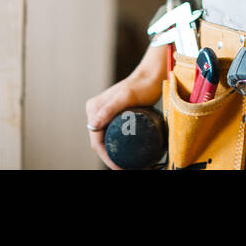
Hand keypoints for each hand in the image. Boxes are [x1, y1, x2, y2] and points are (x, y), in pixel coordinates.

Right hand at [84, 44, 165, 168]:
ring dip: (113, 154)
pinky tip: (127, 155)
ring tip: (128, 165)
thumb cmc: (141, 85)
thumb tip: (94, 125)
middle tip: (126, 168)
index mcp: (93, 109)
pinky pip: (112, 135)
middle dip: (110, 158)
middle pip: (100, 142)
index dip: (106, 157)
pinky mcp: (114, 116)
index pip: (96, 140)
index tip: (120, 167)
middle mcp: (95, 112)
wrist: (151, 77)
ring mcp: (104, 114)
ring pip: (105, 140)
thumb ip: (110, 107)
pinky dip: (118, 146)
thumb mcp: (126, 96)